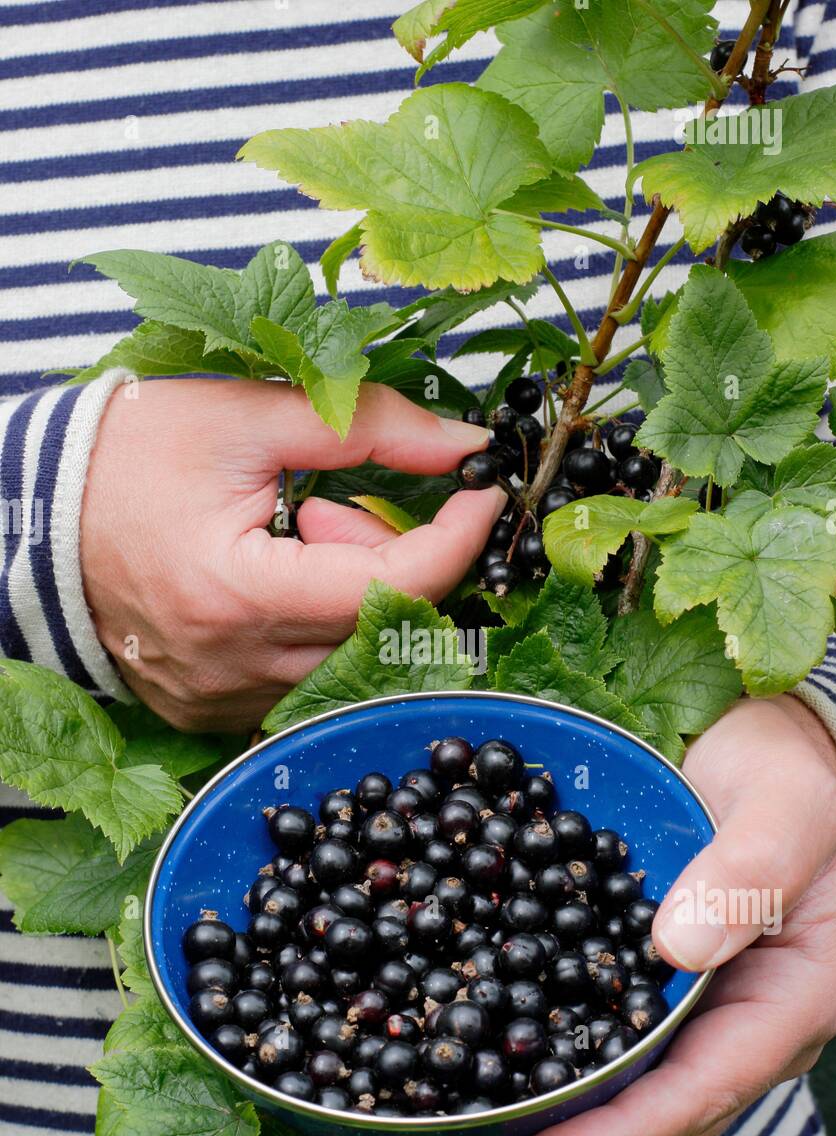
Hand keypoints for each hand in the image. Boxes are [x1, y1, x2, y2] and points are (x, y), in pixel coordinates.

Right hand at [81, 379, 499, 729]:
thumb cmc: (132, 457)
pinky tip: (273, 584)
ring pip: (349, 662)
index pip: (392, 589)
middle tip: (332, 509)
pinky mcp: (215, 711)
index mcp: (240, 594)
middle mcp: (236, 668)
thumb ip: (366, 426)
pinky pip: (307, 681)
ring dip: (350, 597)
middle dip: (388, 561)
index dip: (457, 540)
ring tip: (291, 539)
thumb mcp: (249, 417)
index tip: (483, 495)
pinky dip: (316, 630)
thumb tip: (466, 446)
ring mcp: (224, 701)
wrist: (38, 515)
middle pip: (381, 632)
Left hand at [438, 695, 835, 1135]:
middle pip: (646, 1123)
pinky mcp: (645, 994)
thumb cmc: (786, 778)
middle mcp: (734, 1033)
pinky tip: (472, 1085)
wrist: (766, 752)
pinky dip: (533, 1075)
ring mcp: (690, 1020)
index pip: (696, 1095)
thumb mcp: (783, 811)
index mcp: (784, 1008)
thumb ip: (746, 874)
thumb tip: (676, 950)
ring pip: (613, 1101)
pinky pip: (591, 1049)